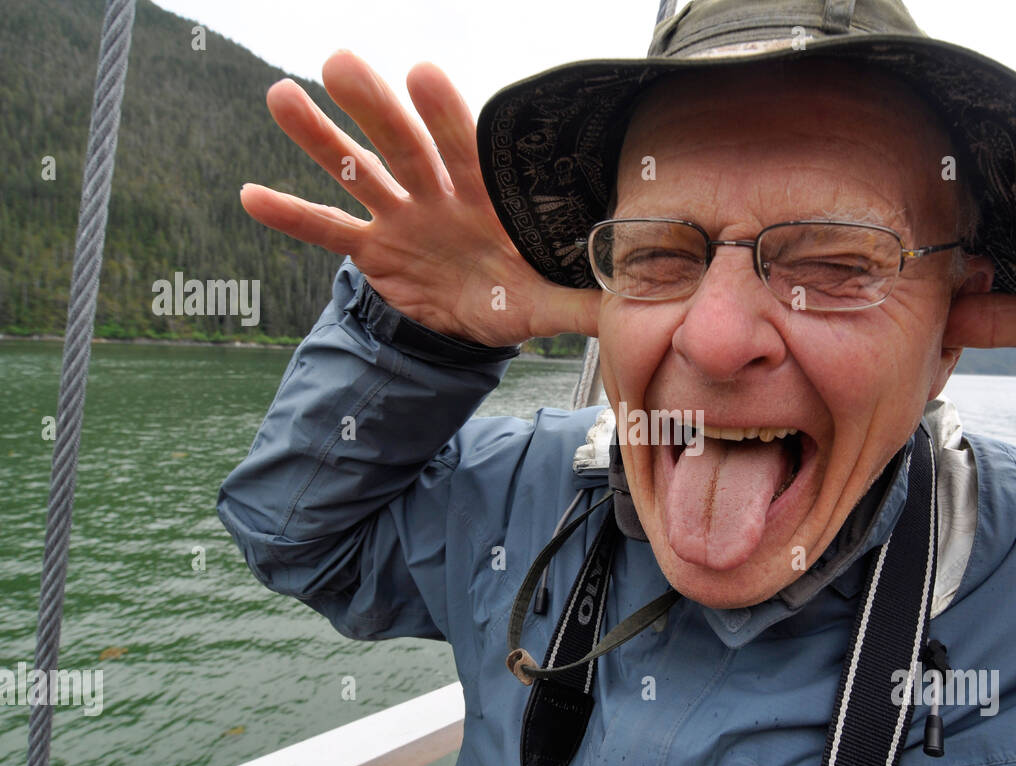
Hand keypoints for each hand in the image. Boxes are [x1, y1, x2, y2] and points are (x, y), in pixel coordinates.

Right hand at [240, 51, 599, 346]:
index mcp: (485, 199)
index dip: (446, 118)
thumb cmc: (522, 291)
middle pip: (405, 146)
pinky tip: (250, 195)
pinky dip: (292, 216)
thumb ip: (582, 300)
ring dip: (320, 139)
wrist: (483, 317)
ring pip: (358, 172)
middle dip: (376, 109)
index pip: (468, 151)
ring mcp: (401, 218)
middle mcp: (438, 196)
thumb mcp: (551, 302)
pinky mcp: (372, 249)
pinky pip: (328, 231)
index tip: (424, 73)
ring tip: (283, 98)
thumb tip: (631, 305)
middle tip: (342, 63)